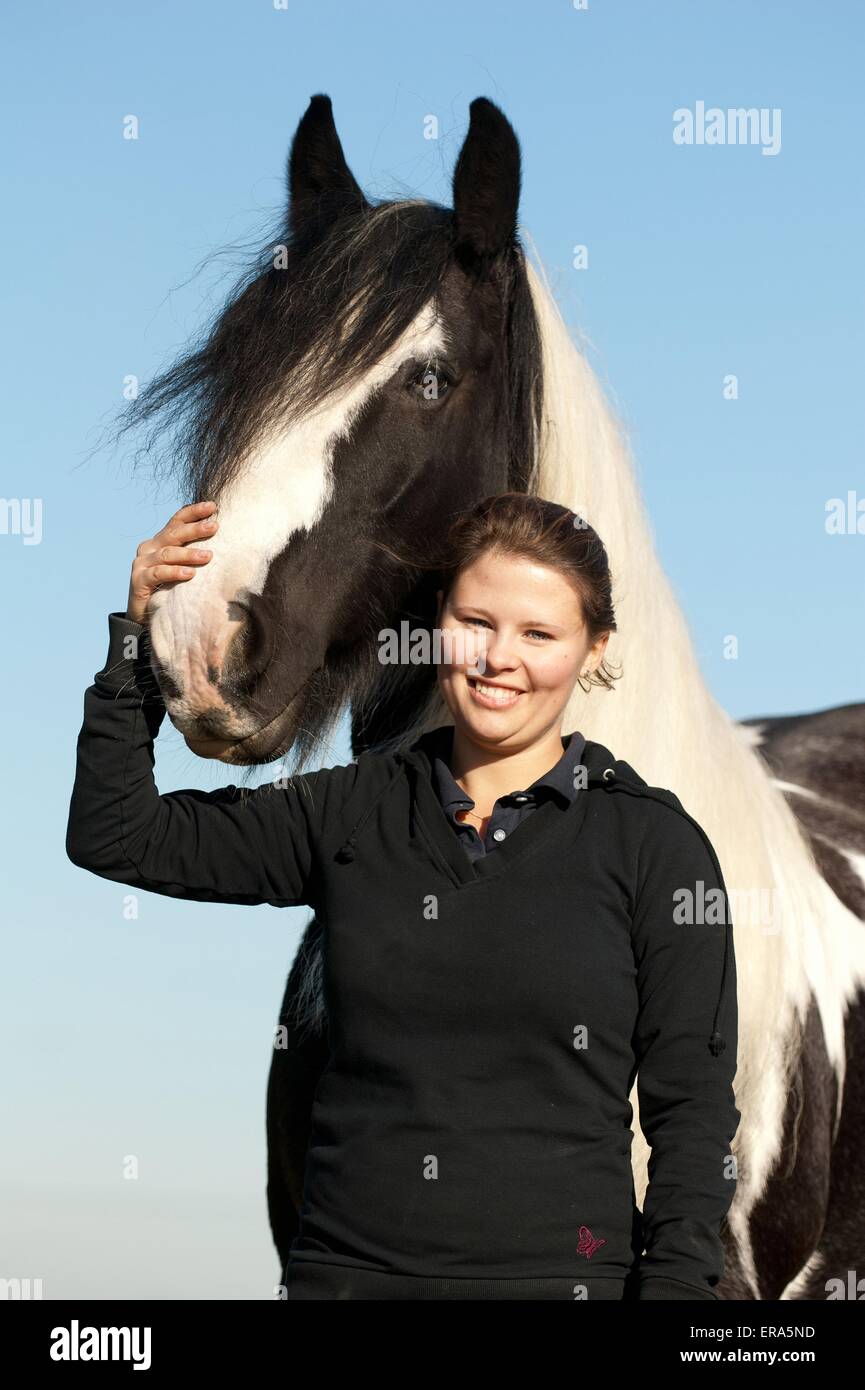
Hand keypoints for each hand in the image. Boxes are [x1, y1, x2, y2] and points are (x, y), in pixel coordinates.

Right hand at [126, 500, 218, 624]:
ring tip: (208, 556)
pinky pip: (158, 573)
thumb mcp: (181, 567)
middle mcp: (149, 548)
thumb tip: (223, 542)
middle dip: (195, 529)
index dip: (193, 512)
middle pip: (173, 534)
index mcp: (160, 541)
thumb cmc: (169, 589)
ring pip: (167, 553)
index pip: (176, 521)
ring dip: (189, 554)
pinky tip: (190, 574)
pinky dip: (175, 572)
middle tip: (214, 526)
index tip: (212, 506)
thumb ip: (193, 554)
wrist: (145, 616)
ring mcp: (141, 563)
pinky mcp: (138, 580)